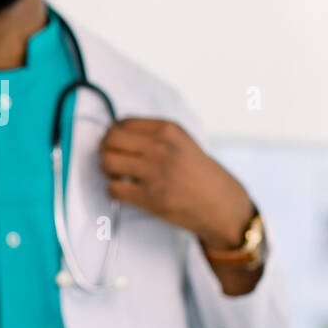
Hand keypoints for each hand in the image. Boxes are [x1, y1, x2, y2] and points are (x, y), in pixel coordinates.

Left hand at [98, 117, 254, 249]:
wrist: (222, 205)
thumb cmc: (201, 174)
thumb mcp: (183, 142)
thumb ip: (154, 135)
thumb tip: (117, 132)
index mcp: (168, 130)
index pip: (123, 122)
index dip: (113, 133)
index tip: (116, 143)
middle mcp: (160, 147)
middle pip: (111, 139)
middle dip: (105, 148)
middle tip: (111, 158)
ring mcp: (154, 172)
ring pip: (107, 161)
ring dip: (106, 169)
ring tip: (116, 174)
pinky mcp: (150, 197)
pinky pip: (113, 188)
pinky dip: (113, 190)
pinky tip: (123, 190)